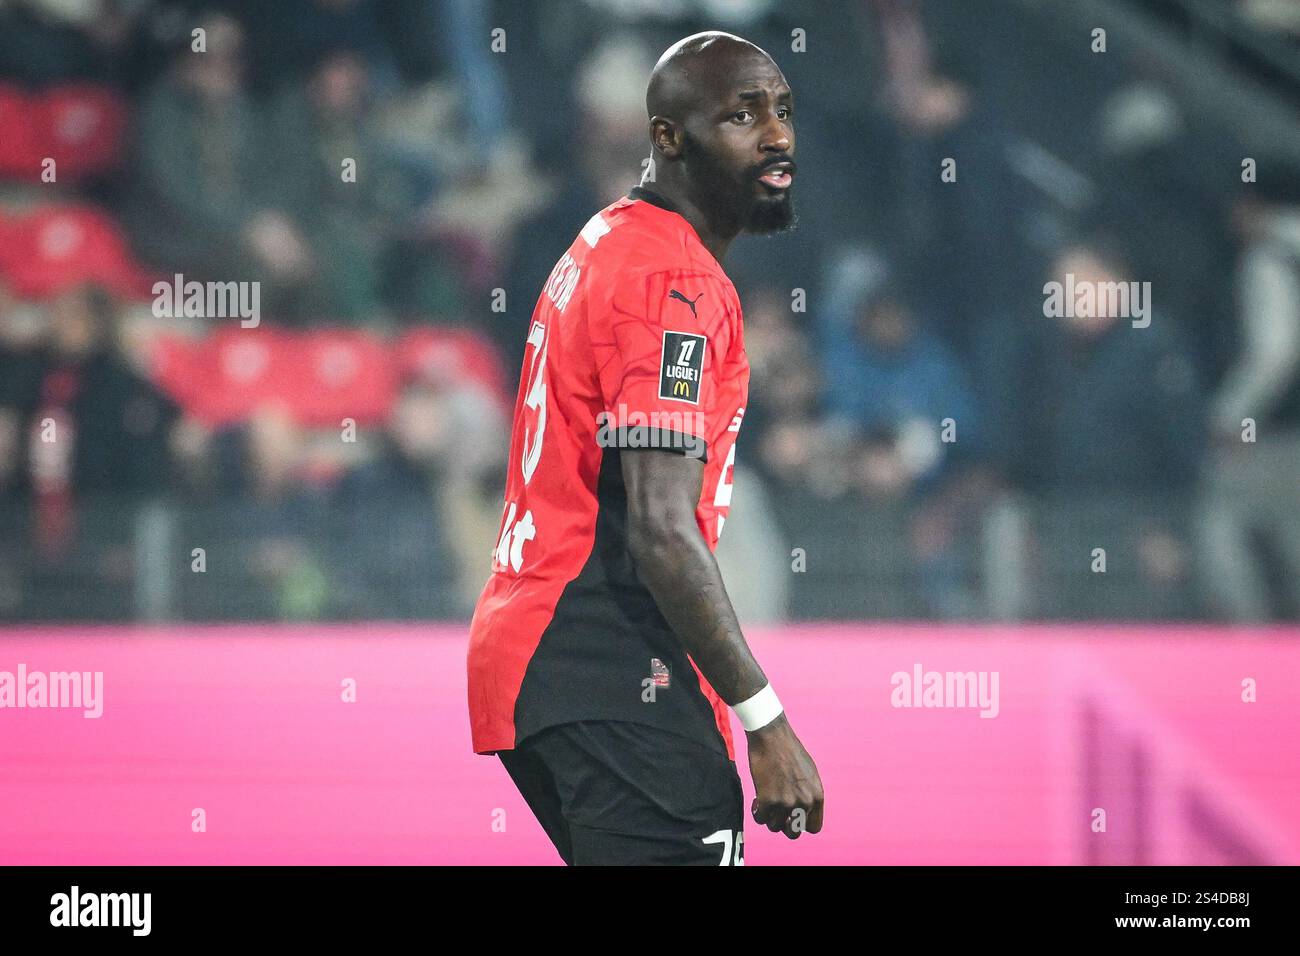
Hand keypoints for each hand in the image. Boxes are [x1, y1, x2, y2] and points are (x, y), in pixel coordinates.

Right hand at [746, 713, 823, 838]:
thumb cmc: (789, 751)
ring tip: (766, 804)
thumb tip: (804, 812)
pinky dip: (757, 813)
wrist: (771, 736)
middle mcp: (804, 802)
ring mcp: (785, 802)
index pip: (814, 827)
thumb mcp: (809, 773)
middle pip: (794, 833)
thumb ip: (808, 794)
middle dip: (784, 826)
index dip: (802, 825)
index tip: (793, 818)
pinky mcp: (767, 800)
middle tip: (777, 814)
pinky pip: (760, 819)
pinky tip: (756, 802)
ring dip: (769, 818)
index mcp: (817, 796)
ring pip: (775, 827)